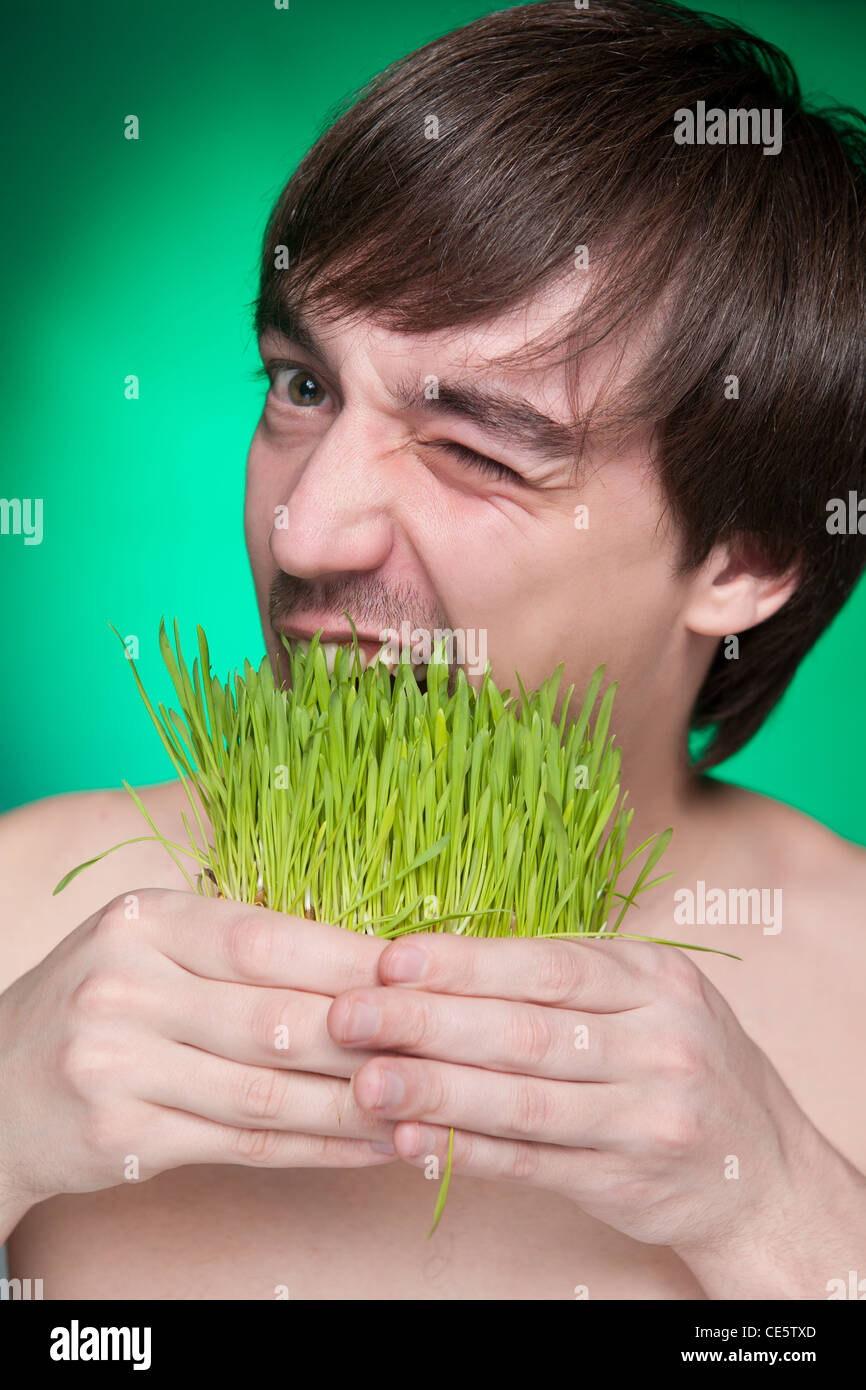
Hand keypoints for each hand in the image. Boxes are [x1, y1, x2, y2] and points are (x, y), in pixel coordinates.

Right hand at [0, 887, 397, 1210]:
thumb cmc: (100, 1002)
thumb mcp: (150, 944)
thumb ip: (236, 947)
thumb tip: (367, 962)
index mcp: (143, 921)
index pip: (266, 938)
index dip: (350, 961)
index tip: (419, 976)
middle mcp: (123, 985)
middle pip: (276, 1016)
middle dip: (370, 1036)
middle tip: (442, 1046)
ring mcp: (116, 1064)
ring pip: (269, 1089)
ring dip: (358, 1103)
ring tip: (424, 1103)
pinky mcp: (122, 1136)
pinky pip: (244, 1142)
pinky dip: (317, 1146)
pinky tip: (370, 1144)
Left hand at [327, 934, 813, 1252]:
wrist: (764, 1172)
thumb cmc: (682, 1062)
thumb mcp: (651, 997)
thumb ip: (569, 980)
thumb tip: (441, 962)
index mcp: (658, 979)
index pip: (549, 965)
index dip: (464, 963)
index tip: (389, 960)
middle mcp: (659, 1043)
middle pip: (526, 1029)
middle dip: (427, 1021)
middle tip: (347, 1016)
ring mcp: (646, 1117)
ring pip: (524, 1100)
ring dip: (434, 1091)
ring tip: (364, 1081)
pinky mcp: (625, 1181)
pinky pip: (532, 1163)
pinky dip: (466, 1150)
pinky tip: (409, 1140)